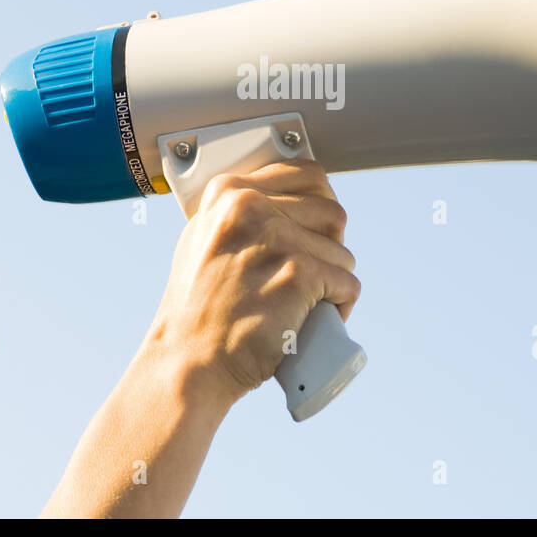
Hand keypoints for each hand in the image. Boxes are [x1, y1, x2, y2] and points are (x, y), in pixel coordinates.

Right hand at [145, 159, 360, 409]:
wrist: (188, 361)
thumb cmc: (197, 310)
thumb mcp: (203, 240)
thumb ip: (238, 215)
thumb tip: (283, 203)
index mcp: (229, 192)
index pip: (308, 175)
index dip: (320, 207)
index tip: (316, 232)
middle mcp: (251, 206)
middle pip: (332, 213)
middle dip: (329, 248)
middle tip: (309, 276)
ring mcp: (276, 239)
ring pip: (342, 253)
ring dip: (333, 282)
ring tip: (304, 305)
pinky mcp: (299, 273)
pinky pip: (347, 284)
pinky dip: (340, 307)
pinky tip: (315, 320)